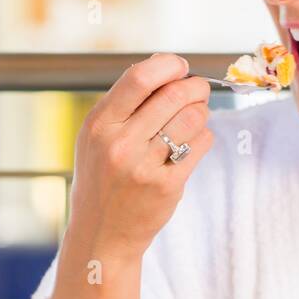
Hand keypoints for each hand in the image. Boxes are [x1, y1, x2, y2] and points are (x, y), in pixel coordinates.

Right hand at [66, 53, 211, 257]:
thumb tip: (166, 66)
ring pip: (193, 118)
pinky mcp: (167, 186)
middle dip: (195, 87)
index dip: (169, 65)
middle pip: (174, 95)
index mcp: (99, 125)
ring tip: (193, 118)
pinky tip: (191, 144)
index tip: (180, 67)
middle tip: (198, 90)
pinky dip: (203, 138)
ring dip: (201, 112)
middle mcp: (119, 144)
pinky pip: (201, 145)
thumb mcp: (96, 137)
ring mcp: (144, 167)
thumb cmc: (102, 177)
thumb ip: (124, 104)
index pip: (140, 78)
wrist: (101, 232)